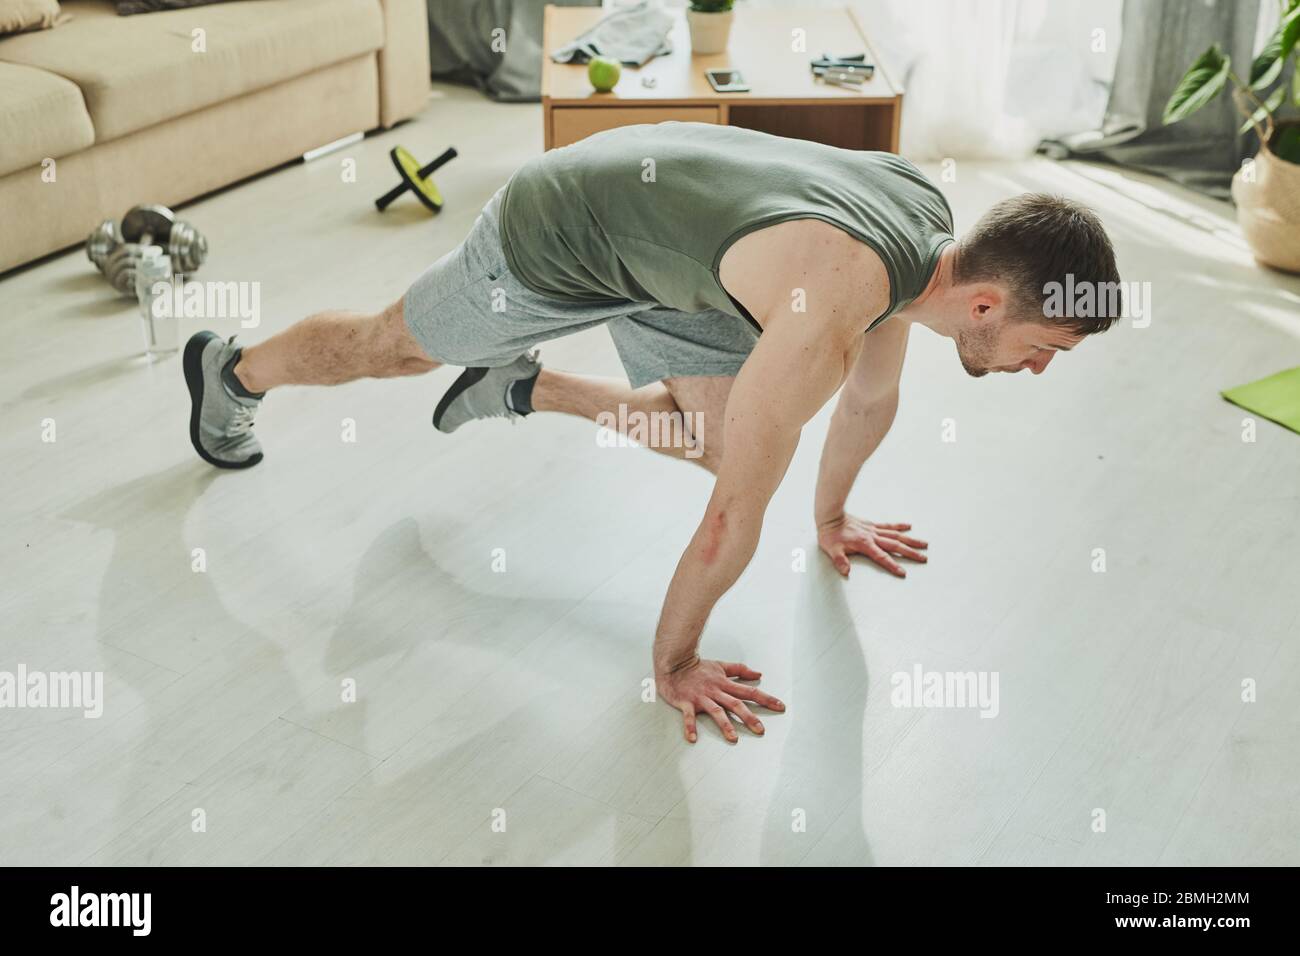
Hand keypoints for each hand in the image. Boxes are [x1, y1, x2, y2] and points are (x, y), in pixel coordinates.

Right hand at [656, 658, 784, 743]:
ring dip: (725, 724)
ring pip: (716, 711)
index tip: (780, 707)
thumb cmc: (697, 667)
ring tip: (734, 738)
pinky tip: (692, 739)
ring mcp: (700, 697)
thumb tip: (758, 674)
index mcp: (724, 684)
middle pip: (735, 704)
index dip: (765, 699)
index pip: (749, 692)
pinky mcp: (686, 702)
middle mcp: (715, 691)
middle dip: (749, 717)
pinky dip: (690, 727)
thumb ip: (739, 670)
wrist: (674, 662)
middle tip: (761, 730)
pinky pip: (688, 716)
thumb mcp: (720, 665)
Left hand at [817, 513, 927, 577]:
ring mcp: (874, 530)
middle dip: (910, 553)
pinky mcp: (872, 525)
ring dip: (911, 540)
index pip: (882, 557)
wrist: (830, 516)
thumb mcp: (832, 550)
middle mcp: (873, 537)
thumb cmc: (830, 535)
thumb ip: (840, 561)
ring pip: (896, 535)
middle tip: (924, 558)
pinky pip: (889, 525)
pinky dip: (899, 525)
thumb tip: (846, 572)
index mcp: (865, 544)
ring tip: (924, 544)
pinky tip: (909, 526)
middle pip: (896, 546)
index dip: (892, 566)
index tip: (903, 573)